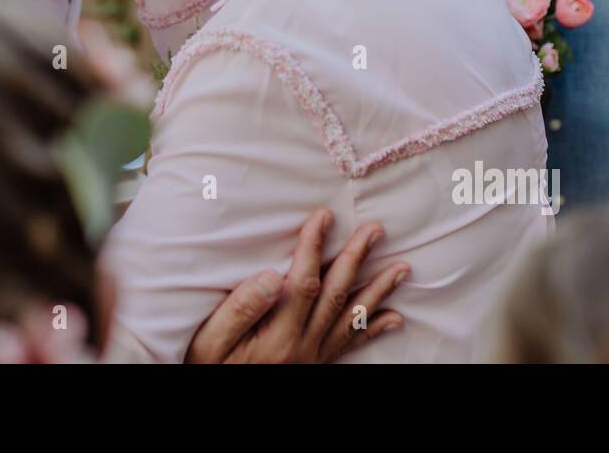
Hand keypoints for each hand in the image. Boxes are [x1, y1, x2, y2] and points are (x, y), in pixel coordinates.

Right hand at [185, 208, 408, 362]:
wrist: (213, 392)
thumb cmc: (207, 364)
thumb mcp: (210, 340)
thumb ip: (240, 308)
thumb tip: (272, 276)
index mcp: (276, 336)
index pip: (303, 283)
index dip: (314, 247)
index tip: (323, 216)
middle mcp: (302, 347)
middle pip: (336, 296)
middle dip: (356, 259)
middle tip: (375, 230)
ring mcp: (312, 357)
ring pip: (351, 319)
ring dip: (377, 291)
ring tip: (400, 268)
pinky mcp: (316, 364)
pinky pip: (350, 345)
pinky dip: (373, 330)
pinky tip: (393, 318)